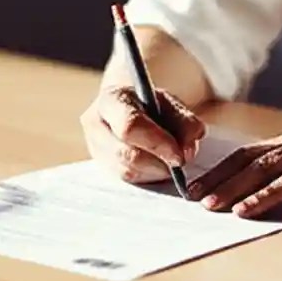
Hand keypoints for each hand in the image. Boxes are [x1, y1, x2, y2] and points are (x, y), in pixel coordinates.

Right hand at [81, 86, 205, 182]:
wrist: (131, 108)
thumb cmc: (152, 105)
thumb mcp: (172, 105)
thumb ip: (185, 123)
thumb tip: (186, 151)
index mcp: (111, 100)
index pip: (130, 126)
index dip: (157, 143)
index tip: (179, 156)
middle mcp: (95, 125)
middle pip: (125, 154)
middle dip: (158, 163)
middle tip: (179, 163)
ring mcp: (95, 149)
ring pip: (127, 171)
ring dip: (155, 171)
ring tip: (169, 161)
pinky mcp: (102, 167)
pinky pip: (127, 180)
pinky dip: (148, 176)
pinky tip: (157, 165)